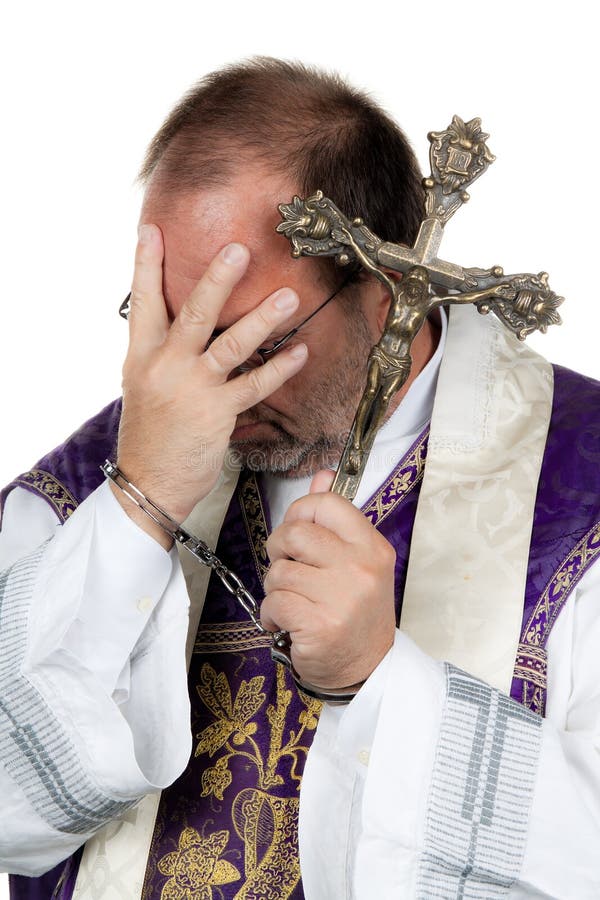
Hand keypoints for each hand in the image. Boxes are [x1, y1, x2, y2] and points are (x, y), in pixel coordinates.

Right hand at [114, 225, 307, 544]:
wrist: (148, 484)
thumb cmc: (150, 435)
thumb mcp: (143, 386)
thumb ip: (162, 353)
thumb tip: (184, 323)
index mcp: (141, 357)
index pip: (142, 302)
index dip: (146, 264)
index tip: (152, 229)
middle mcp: (164, 366)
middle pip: (191, 313)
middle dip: (216, 279)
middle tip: (238, 248)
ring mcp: (191, 389)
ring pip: (230, 345)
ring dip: (262, 319)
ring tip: (289, 297)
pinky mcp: (217, 413)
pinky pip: (255, 385)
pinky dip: (280, 368)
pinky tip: (301, 351)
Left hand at [261, 470, 396, 689]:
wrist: (368, 668)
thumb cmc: (357, 611)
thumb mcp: (357, 560)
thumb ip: (336, 519)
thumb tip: (323, 476)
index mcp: (371, 546)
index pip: (326, 504)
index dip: (300, 513)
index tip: (298, 533)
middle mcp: (361, 567)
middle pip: (294, 534)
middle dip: (279, 551)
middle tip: (288, 569)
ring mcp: (341, 597)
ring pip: (279, 572)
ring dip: (276, 589)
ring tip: (293, 602)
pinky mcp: (320, 626)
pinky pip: (274, 602)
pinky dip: (271, 614)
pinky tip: (287, 623)